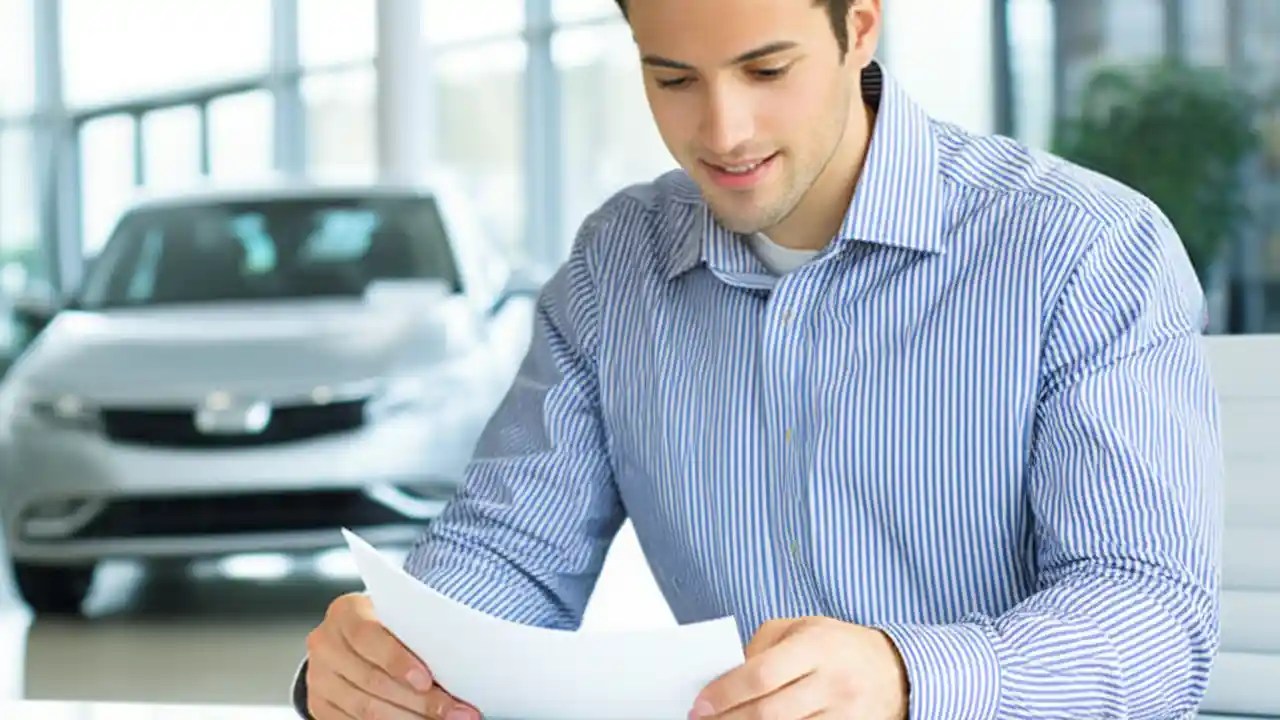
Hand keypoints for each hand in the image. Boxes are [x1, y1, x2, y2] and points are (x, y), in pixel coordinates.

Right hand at [305, 592, 480, 719]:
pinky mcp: (320, 706)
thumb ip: (416, 631)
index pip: (368, 637)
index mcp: (345, 613)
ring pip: (365, 709)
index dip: (398, 661)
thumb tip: (458, 663)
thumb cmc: (386, 623)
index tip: (427, 681)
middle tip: (457, 712)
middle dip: (420, 701)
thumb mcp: (397, 615)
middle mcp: (325, 645)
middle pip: (372, 680)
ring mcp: (318, 679)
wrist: (350, 639)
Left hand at [690, 617, 908, 719]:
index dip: (725, 694)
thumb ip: (761, 648)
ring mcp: (844, 714)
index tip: (699, 706)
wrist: (894, 669)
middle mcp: (832, 682)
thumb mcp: (799, 628)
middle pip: (769, 713)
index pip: (761, 675)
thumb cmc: (838, 645)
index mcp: (816, 646)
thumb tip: (725, 678)